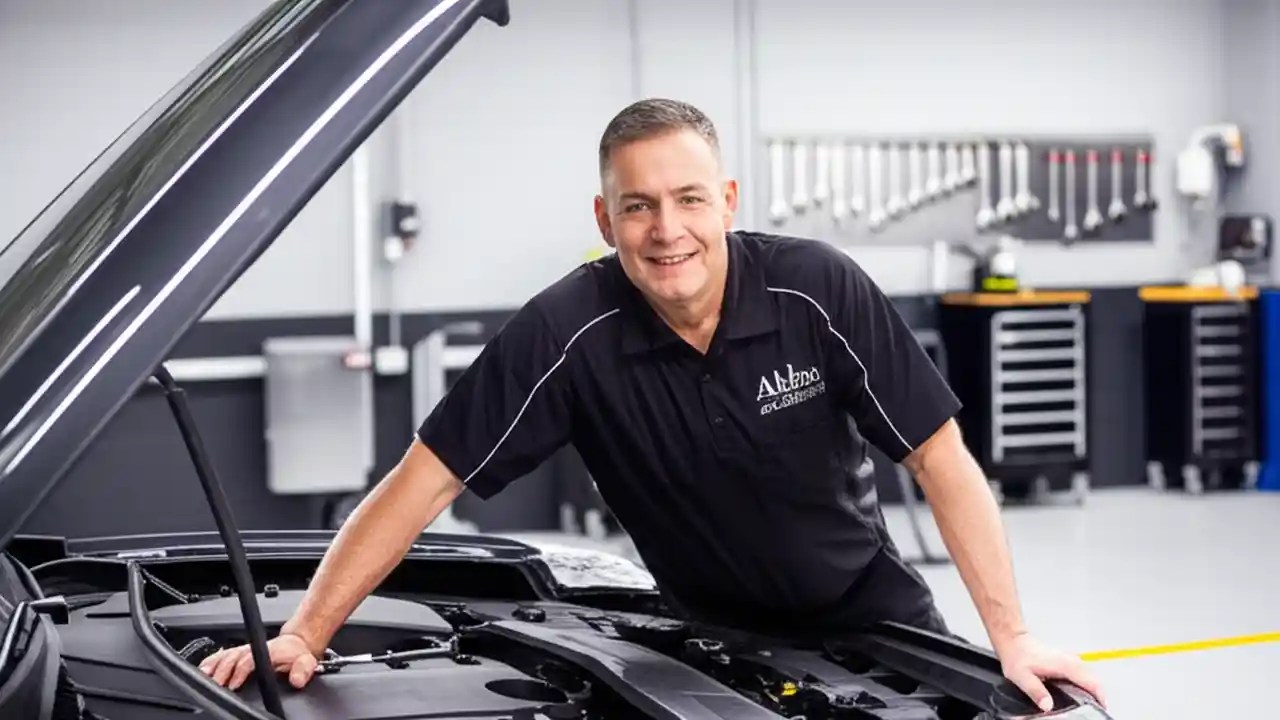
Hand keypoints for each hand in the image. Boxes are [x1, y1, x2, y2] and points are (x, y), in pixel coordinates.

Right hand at [198, 633, 319, 689]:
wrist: (295, 644)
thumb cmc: (297, 655)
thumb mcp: (306, 662)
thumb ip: (302, 670)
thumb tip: (297, 680)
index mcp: (266, 651)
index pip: (249, 660)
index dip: (240, 671)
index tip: (233, 684)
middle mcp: (252, 649)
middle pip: (231, 658)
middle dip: (221, 672)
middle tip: (214, 686)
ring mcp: (243, 651)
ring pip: (223, 657)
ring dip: (213, 667)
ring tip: (203, 678)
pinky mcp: (237, 653)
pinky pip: (220, 656)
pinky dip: (210, 662)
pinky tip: (202, 670)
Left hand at [995, 632, 1105, 712]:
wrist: (1015, 642)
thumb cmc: (1018, 656)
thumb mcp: (1022, 677)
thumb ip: (1036, 691)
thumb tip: (1047, 705)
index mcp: (1065, 665)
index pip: (1092, 682)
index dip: (1100, 697)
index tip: (1101, 709)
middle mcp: (1071, 661)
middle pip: (1095, 681)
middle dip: (1099, 696)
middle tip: (1095, 711)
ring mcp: (1071, 660)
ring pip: (1092, 677)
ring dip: (1094, 691)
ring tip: (1089, 706)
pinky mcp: (1069, 661)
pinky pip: (1085, 675)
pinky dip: (1088, 685)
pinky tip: (1081, 695)